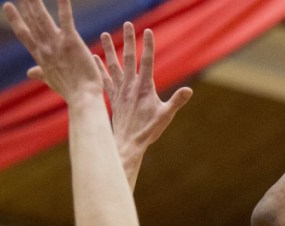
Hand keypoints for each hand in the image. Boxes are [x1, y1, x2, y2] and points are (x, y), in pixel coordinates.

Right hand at [4, 0, 101, 98]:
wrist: (83, 98)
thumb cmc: (70, 91)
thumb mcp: (51, 81)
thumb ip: (40, 72)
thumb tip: (29, 72)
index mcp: (41, 56)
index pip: (24, 34)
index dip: (16, 19)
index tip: (8, 5)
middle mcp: (45, 48)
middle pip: (32, 21)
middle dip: (26, 4)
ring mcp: (57, 44)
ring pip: (43, 18)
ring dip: (36, 3)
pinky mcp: (72, 42)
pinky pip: (66, 21)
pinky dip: (64, 7)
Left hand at [96, 23, 192, 153]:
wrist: (128, 143)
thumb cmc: (148, 131)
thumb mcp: (166, 116)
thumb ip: (176, 101)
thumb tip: (189, 90)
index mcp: (144, 88)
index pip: (147, 62)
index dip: (148, 46)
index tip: (148, 31)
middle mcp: (130, 86)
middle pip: (129, 59)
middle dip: (128, 40)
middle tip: (128, 24)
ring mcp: (120, 91)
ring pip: (114, 66)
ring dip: (109, 50)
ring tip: (104, 35)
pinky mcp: (113, 98)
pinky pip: (105, 79)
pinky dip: (100, 68)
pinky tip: (95, 58)